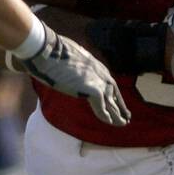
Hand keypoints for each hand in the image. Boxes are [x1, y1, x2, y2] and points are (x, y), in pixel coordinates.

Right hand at [14, 24, 129, 126]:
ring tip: (122, 124)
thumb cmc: (51, 52)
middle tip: (126, 117)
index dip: (114, 94)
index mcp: (95, 65)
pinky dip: (105, 116)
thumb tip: (62, 69)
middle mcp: (100, 73)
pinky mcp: (93, 90)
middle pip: (114, 93)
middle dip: (120, 106)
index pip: (108, 83)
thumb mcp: (67, 57)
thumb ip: (71, 66)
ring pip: (111, 103)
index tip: (117, 102)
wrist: (47, 50)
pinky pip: (102, 108)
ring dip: (116, 115)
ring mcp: (98, 81)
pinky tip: (109, 122)